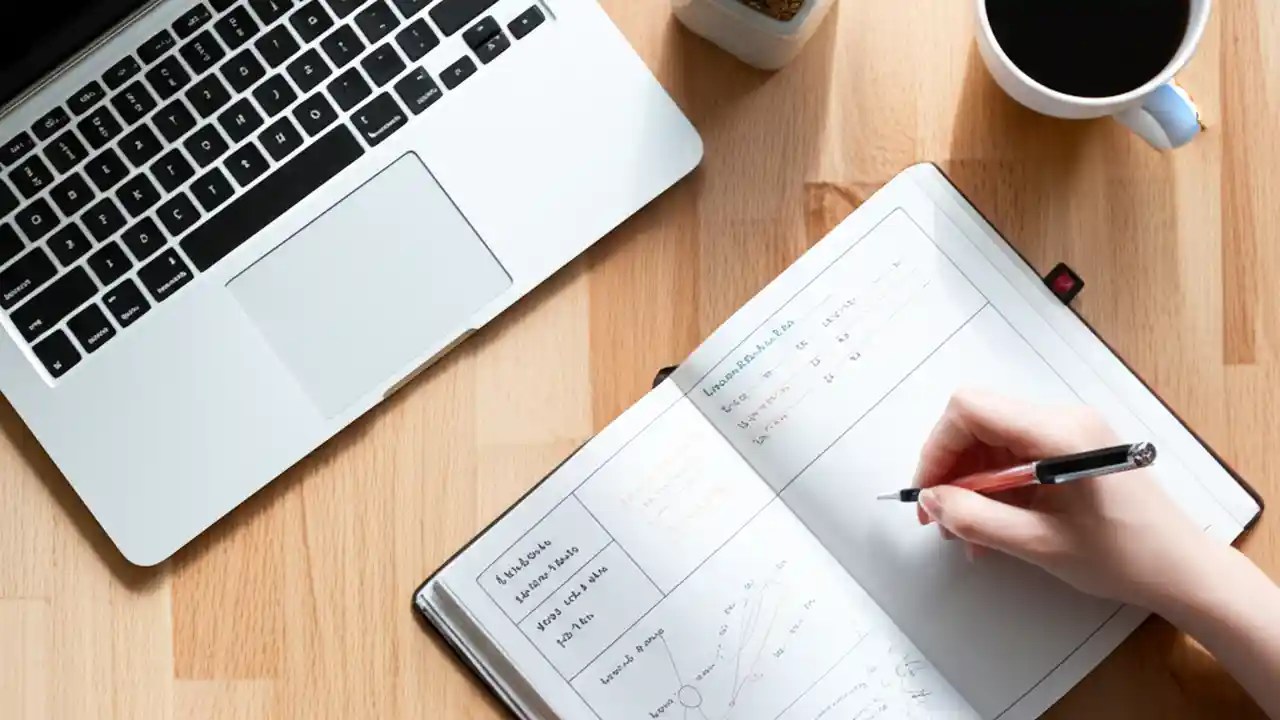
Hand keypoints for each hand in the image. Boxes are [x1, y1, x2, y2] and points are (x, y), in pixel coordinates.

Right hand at [912, 390, 1222, 610]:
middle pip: (978, 420)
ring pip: (992, 439)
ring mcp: (1070, 430)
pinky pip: (1015, 454)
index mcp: (1060, 432)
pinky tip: (993, 524)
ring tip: (967, 531)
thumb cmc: (1125, 556)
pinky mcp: (1072, 446)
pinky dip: (994, 486)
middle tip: (940, 516)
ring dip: (970, 482)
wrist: (1181, 569)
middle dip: (950, 467)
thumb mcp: (1039, 544)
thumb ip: (977, 519)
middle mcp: (1064, 419)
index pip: (970, 409)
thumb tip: (931, 501)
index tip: (928, 492)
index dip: (938, 447)